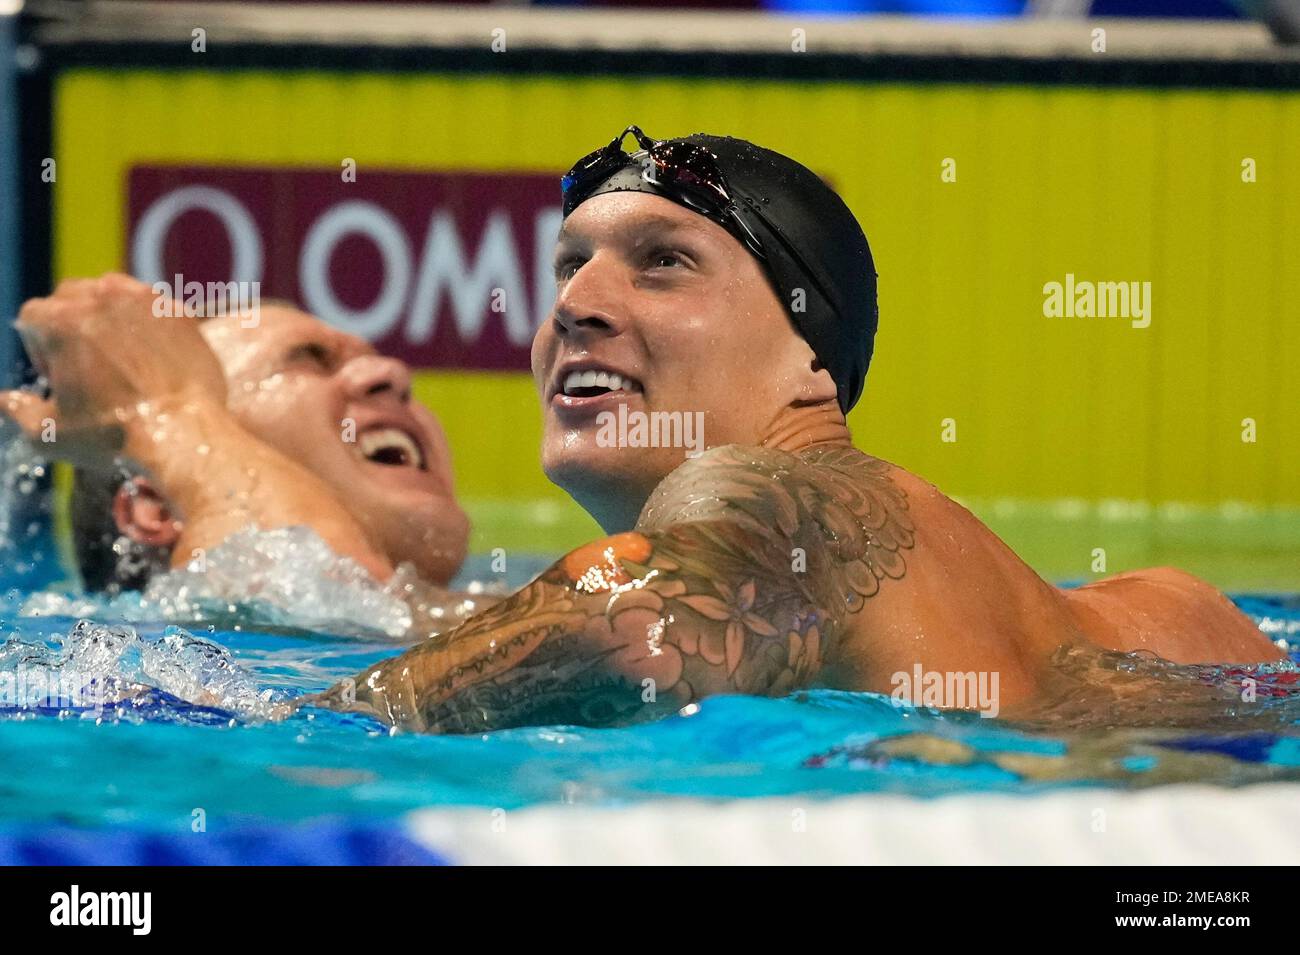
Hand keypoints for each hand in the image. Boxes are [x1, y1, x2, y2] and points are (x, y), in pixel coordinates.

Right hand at [2, 273, 227, 469]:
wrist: (185, 434)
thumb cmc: (115, 435)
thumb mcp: (50, 432)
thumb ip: (17, 410)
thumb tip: (1, 400)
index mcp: (61, 321)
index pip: (32, 315)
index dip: (38, 347)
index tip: (56, 375)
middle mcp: (101, 299)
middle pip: (69, 296)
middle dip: (68, 325)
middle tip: (84, 364)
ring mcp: (145, 300)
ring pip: (110, 290)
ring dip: (103, 313)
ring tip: (114, 352)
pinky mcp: (178, 312)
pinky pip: (150, 303)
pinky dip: (143, 320)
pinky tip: (150, 354)